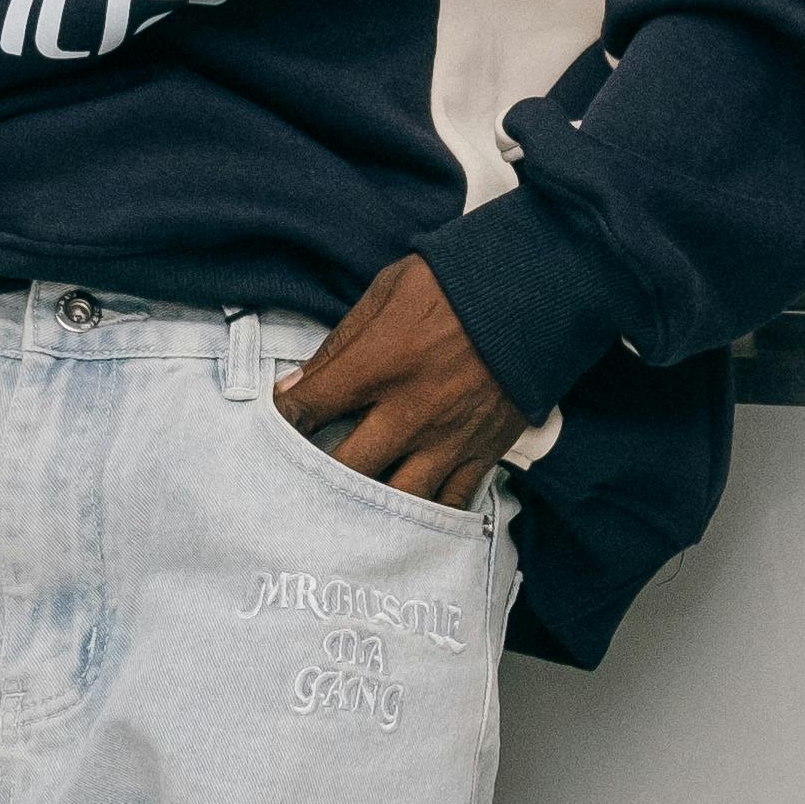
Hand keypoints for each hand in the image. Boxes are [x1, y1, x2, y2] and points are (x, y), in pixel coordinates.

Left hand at [275, 256, 523, 506]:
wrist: (539, 290)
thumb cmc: (456, 282)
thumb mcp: (387, 292)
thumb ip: (340, 343)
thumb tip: (296, 383)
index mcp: (380, 365)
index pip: (309, 407)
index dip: (280, 424)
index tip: (265, 433)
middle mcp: (411, 412)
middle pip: (346, 469)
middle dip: (315, 479)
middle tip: (297, 486)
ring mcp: (449, 439)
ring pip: (396, 499)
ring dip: (367, 509)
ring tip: (344, 515)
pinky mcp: (483, 451)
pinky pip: (449, 501)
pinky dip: (424, 514)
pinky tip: (403, 521)